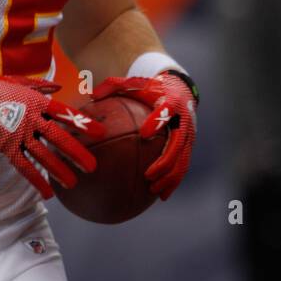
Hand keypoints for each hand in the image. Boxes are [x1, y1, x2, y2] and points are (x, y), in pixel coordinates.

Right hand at [0, 75, 106, 199]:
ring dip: (59, 171)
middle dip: (76, 153)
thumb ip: (43, 87)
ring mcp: (18, 135)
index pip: (65, 114)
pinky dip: (36, 180)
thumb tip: (60, 88)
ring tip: (74, 183)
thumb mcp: (22, 82)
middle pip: (58, 138)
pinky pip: (24, 166)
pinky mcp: (7, 148)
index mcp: (37, 103)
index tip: (100, 132)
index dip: (83, 123)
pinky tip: (48, 193)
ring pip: (43, 156)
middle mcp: (30, 120)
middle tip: (91, 167)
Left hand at [92, 71, 196, 200]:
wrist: (180, 91)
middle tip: (148, 176)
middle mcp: (183, 121)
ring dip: (170, 177)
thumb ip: (114, 86)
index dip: (156, 122)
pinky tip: (161, 197)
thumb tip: (92, 95)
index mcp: (171, 102)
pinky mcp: (189, 146)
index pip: (166, 112)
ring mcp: (188, 135)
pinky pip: (183, 166)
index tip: (143, 134)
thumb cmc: (151, 89)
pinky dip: (174, 182)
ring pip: (183, 159)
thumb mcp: (134, 84)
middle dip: (165, 162)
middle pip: (177, 143)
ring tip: (153, 190)